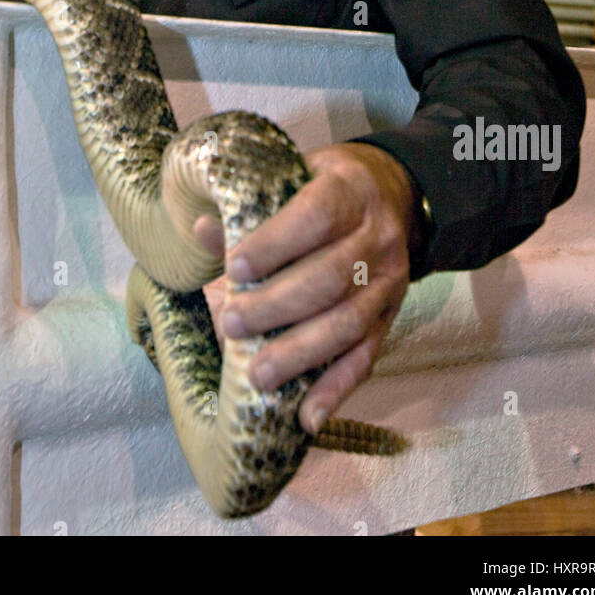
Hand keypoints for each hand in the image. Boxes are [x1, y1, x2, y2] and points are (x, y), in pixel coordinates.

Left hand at [193, 142, 418, 435]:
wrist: (392, 195)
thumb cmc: (325, 187)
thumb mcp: (294, 178)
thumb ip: (253, 206)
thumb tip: (201, 230)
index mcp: (350, 191)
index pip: (316, 216)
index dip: (275, 244)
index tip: (235, 268)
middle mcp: (376, 238)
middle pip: (330, 278)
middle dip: (277, 306)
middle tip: (232, 324)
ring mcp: (388, 282)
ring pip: (347, 323)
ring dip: (300, 353)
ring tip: (257, 374)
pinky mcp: (389, 318)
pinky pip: (366, 358)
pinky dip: (337, 389)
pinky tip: (308, 416)